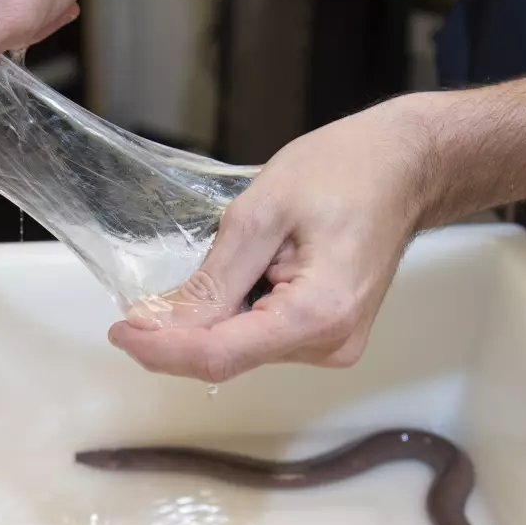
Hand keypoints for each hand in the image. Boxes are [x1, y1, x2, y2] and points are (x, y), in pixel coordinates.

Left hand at [107, 96, 441, 382]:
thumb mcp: (261, 213)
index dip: (161, 348)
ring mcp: (332, 346)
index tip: (120, 330)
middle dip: (181, 331)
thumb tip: (159, 324)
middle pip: (227, 356)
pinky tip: (253, 272)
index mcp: (318, 314)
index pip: (219, 355)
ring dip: (213, 316)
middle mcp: (330, 344)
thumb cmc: (344, 172)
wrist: (405, 168)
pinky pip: (262, 337)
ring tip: (242, 256)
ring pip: (241, 348)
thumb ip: (211, 280)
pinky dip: (237, 313)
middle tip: (151, 296)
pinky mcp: (328, 338)